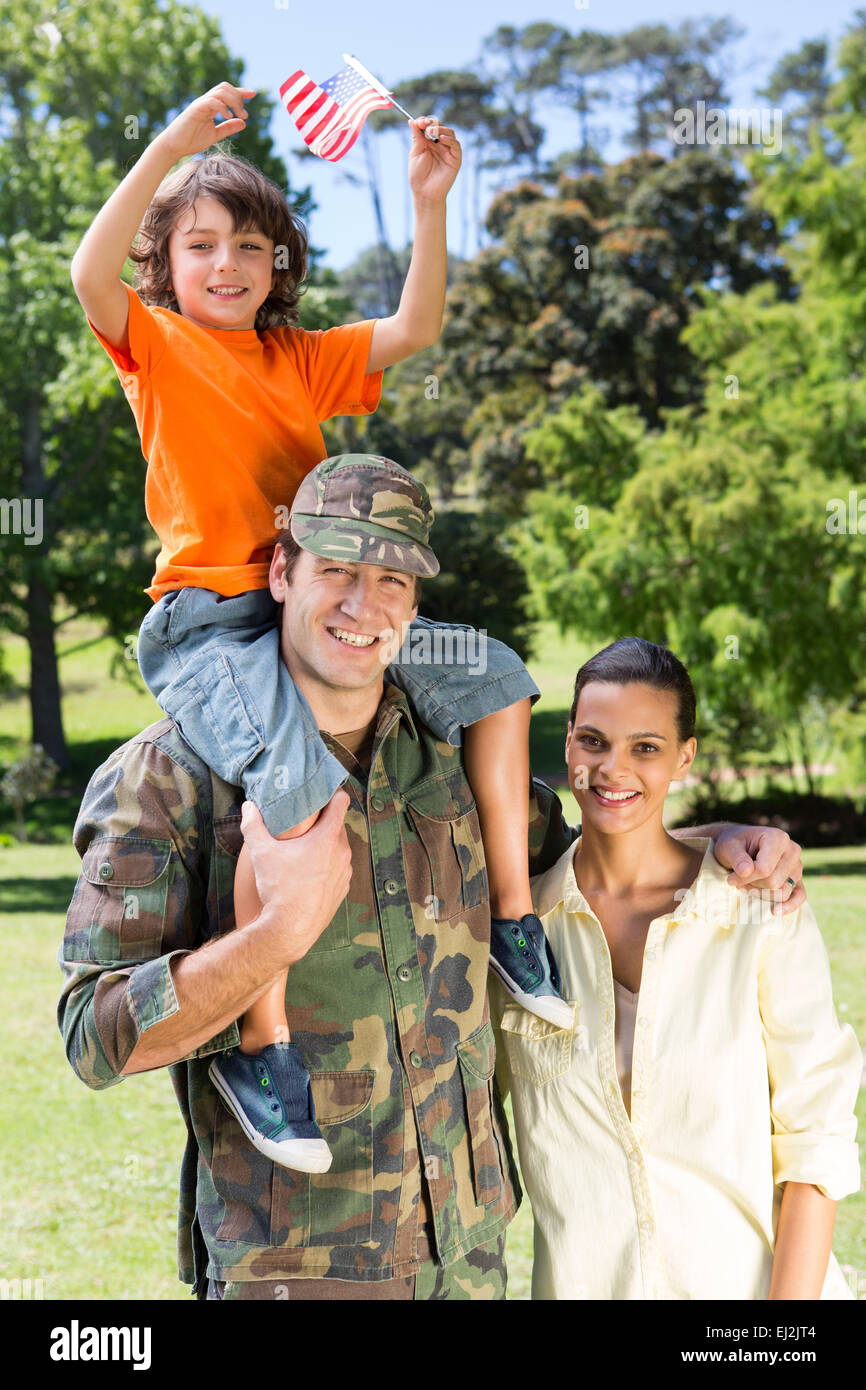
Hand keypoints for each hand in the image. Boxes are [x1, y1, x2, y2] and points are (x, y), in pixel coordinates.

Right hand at [158, 82, 255, 159]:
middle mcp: (206, 102)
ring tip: (239, 116)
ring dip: (234, 101)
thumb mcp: (215, 135)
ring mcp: (200, 104)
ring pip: (220, 91)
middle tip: (244, 115)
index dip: (241, 92)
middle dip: (238, 97)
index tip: (253, 94)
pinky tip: (228, 116)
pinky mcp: (195, 109)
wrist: (175, 146)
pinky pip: (212, 101)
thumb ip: (228, 128)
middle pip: (225, 87)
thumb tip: (244, 123)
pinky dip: (222, 107)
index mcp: (211, 106)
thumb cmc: (192, 140)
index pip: (227, 92)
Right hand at [240, 790, 351, 962]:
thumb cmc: (278, 890)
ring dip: (325, 844)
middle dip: (322, 821)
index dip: (330, 793)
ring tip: (305, 847)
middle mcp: (342, 852)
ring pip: (339, 848)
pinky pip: (338, 868)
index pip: (341, 801)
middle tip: (303, 821)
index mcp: (327, 837)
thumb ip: (254, 825)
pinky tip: (309, 871)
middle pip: (338, 824)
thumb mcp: (261, 853)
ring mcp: (345, 872)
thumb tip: (249, 807)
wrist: (289, 930)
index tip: (317, 794)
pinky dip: (327, 865)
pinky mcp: (343, 889)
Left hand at [408, 116, 461, 203]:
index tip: (419, 121)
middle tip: (425, 125)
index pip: (429, 125)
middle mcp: (439, 144)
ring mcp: (448, 150)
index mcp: (428, 142)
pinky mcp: (455, 158)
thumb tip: (412, 120)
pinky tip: (441, 139)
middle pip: (439, 126)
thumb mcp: (415, 153)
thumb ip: (416, 137)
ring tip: (431, 132)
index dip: (424, 121)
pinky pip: (456, 145)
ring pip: (449, 132)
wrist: (424, 193)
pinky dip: (450, 139)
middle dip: (432, 123)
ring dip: (440, 129)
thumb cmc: (418, 176)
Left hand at [712, 824, 804, 914]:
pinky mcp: (797, 879)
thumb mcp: (728, 847)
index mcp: (778, 838)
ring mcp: (797, 866)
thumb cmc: (734, 844)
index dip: (745, 878)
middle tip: (737, 881)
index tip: (730, 878)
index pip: (765, 869)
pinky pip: (799, 896)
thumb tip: (746, 871)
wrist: (739, 845)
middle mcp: (792, 851)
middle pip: (774, 882)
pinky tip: (775, 912)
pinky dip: (789, 906)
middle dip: (752, 885)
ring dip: (761, 893)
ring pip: (782, 892)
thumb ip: (736, 857)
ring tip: (746, 886)